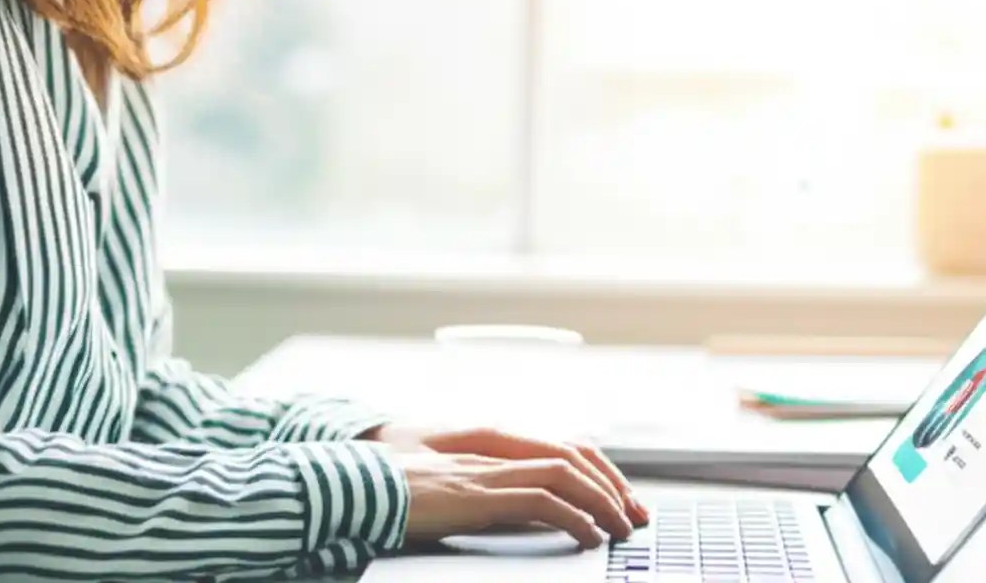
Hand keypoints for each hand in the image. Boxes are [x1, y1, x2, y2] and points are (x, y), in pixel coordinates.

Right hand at [398, 451, 633, 548]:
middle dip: (611, 486)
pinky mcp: (476, 495)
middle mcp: (491, 455)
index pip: (557, 451)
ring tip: (621, 527)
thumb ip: (480, 498)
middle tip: (635, 516)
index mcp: (486, 453)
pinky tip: (588, 536)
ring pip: (563, 474)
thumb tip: (517, 518)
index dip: (595, 473)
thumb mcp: (444, 495)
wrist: (350, 490)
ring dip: (601, 501)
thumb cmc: (387, 496)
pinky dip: (572, 517)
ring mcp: (485, 472)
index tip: (619, 500)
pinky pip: (540, 501)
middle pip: (571, 457)